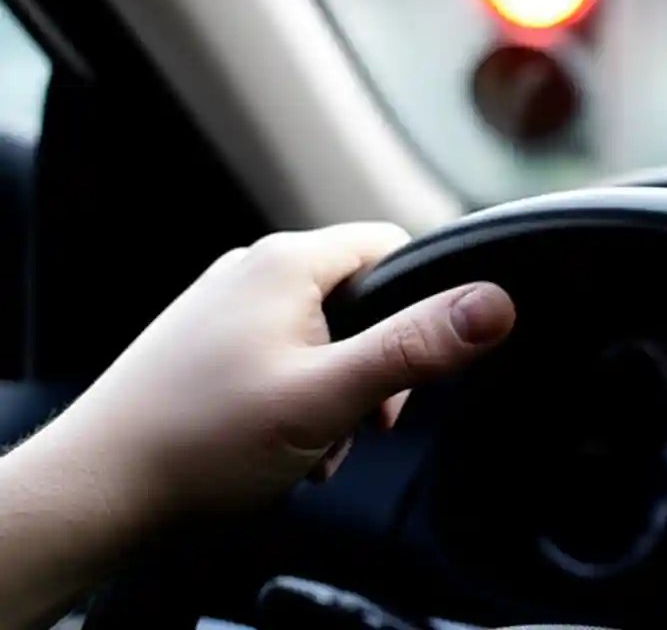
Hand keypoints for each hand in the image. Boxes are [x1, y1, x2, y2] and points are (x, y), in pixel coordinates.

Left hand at [0, 223, 514, 627]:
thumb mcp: (328, 396)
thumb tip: (494, 305)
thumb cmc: (201, 442)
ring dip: (336, 393)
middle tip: (358, 420)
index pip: (392, 247)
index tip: (413, 367)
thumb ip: (415, 348)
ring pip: (323, 337)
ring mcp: (225, 308)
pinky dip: (297, 400)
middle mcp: (253, 271)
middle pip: (360, 300)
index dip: (420, 306)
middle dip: (375, 366)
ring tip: (311, 443)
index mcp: (286, 263)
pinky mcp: (208, 345)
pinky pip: (283, 358)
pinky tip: (282, 445)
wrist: (100, 491)